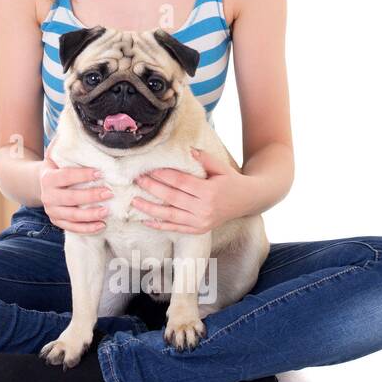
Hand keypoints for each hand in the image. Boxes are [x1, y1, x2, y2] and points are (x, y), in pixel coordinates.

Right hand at [39, 149, 113, 234]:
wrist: (41, 184)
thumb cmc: (56, 166)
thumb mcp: (55, 154)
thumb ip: (64, 143)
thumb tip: (76, 125)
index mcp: (47, 178)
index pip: (66, 176)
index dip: (82, 175)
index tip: (100, 173)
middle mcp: (47, 196)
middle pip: (70, 198)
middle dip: (90, 196)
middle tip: (109, 193)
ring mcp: (52, 210)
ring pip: (72, 215)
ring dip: (90, 214)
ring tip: (107, 211)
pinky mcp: (57, 221)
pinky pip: (72, 228)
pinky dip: (87, 228)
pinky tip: (101, 225)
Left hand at [132, 147, 253, 235]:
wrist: (247, 201)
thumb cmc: (231, 180)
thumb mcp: (221, 167)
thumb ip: (204, 158)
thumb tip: (187, 150)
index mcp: (209, 191)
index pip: (180, 182)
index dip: (163, 175)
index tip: (148, 168)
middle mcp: (204, 209)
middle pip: (172, 197)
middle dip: (152, 188)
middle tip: (136, 180)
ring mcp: (201, 222)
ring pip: (170, 215)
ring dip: (150, 208)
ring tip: (134, 201)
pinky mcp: (198, 230)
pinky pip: (175, 228)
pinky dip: (159, 225)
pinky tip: (145, 220)